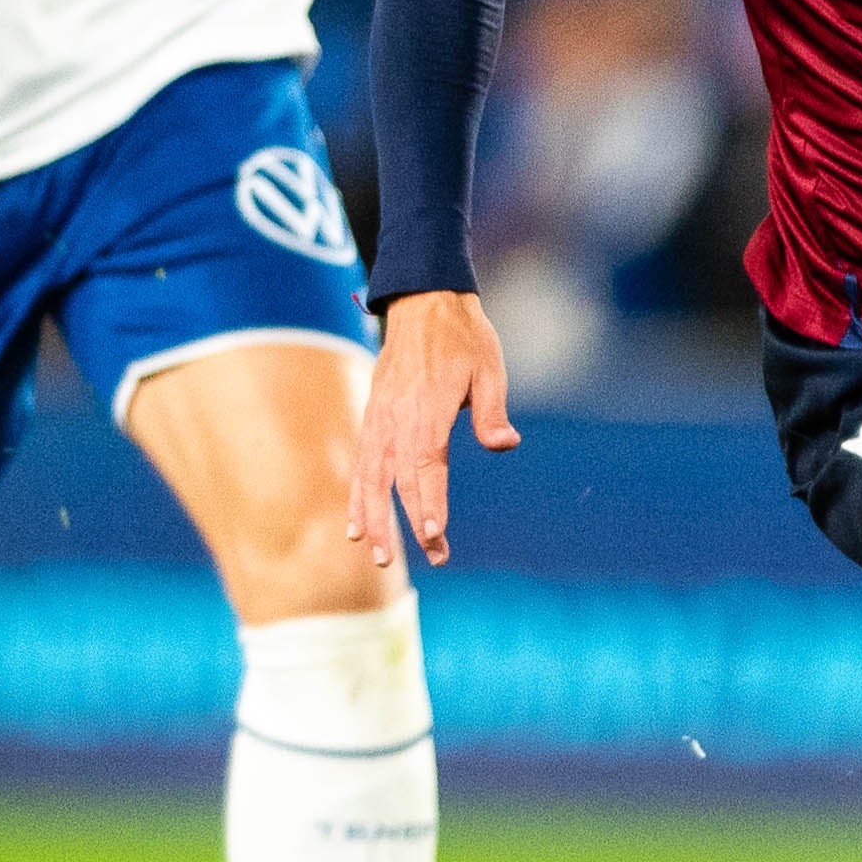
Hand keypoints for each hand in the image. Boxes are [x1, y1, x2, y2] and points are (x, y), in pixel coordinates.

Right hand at [346, 289, 519, 568]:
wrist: (423, 304)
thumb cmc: (463, 338)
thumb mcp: (488, 369)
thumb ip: (491, 411)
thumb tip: (505, 443)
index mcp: (427, 410)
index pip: (427, 466)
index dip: (430, 502)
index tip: (435, 534)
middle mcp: (397, 419)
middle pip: (398, 481)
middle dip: (411, 523)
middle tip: (431, 557)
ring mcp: (380, 420)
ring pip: (370, 477)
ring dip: (374, 518)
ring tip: (377, 556)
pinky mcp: (373, 418)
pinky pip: (361, 464)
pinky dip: (357, 496)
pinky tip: (357, 523)